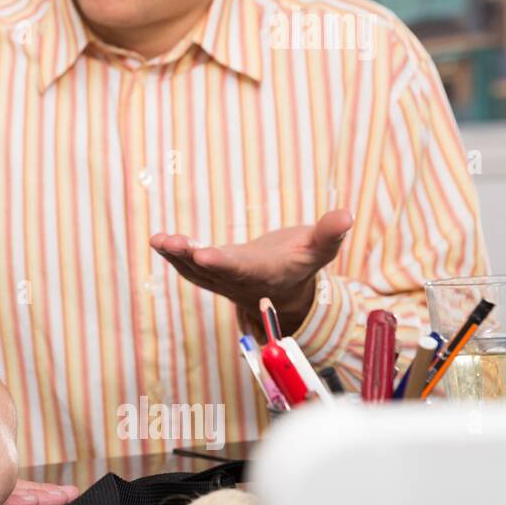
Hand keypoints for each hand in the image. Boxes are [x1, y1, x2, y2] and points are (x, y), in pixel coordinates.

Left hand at [150, 208, 352, 334]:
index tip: (204, 254)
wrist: (283, 290)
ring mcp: (220, 280)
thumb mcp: (319, 249)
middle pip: (211, 270)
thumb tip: (347, 214)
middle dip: (190, 257)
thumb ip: (329, 234)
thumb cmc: (302, 263)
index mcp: (263, 274)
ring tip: (158, 239)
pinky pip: (187, 267)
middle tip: (170, 242)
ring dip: (175, 255)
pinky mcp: (209, 273)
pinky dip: (172, 254)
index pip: (241, 268)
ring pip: (194, 270)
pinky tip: (158, 241)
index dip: (222, 262)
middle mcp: (237, 280)